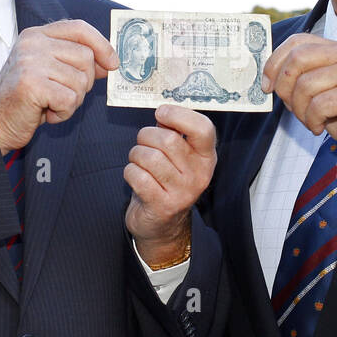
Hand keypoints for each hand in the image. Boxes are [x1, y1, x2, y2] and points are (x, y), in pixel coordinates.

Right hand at [0, 20, 117, 153]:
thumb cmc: (25, 98)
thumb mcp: (51, 72)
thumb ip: (76, 62)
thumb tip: (109, 61)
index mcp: (36, 35)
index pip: (79, 28)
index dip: (102, 44)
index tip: (113, 63)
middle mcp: (32, 44)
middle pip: (86, 57)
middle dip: (83, 83)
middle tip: (62, 95)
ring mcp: (31, 62)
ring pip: (80, 81)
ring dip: (72, 101)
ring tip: (51, 104)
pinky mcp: (32, 84)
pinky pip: (69, 99)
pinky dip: (64, 113)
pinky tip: (47, 113)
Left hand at [125, 104, 216, 268]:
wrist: (162, 225)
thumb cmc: (166, 181)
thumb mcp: (178, 157)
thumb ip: (173, 132)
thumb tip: (162, 111)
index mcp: (207, 157)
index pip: (204, 128)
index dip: (179, 115)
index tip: (161, 113)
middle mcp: (199, 175)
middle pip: (169, 140)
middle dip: (146, 135)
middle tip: (143, 142)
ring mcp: (183, 192)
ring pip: (150, 157)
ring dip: (136, 155)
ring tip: (138, 161)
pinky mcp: (163, 205)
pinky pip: (137, 176)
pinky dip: (130, 172)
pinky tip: (135, 176)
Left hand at [261, 33, 336, 168]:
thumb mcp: (319, 90)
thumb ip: (299, 77)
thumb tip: (268, 78)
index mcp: (336, 49)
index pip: (297, 41)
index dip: (274, 62)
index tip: (266, 86)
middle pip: (297, 60)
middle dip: (284, 88)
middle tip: (290, 107)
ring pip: (305, 86)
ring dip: (299, 110)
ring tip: (310, 120)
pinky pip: (318, 105)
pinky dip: (312, 120)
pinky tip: (319, 127)